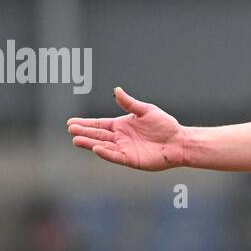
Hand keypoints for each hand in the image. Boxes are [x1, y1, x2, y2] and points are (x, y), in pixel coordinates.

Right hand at [67, 87, 186, 170]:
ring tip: (76, 140)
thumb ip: (129, 103)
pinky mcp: (131, 159)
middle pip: (98, 135)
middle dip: (84, 132)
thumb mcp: (146, 110)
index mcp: (121, 126)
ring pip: (103, 146)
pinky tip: (96, 148)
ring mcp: (125, 149)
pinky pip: (115, 156)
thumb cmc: (165, 125)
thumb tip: (116, 90)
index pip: (99, 124)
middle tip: (70, 129)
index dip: (86, 123)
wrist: (179, 141)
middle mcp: (120, 138)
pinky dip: (105, 153)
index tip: (70, 122)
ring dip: (90, 143)